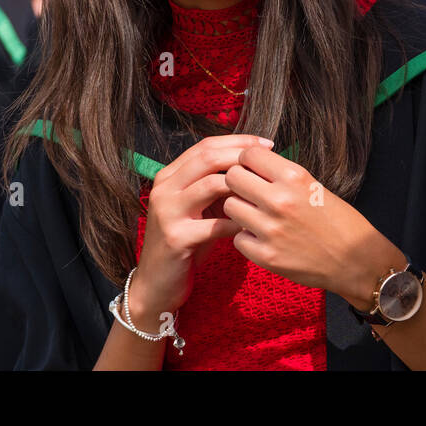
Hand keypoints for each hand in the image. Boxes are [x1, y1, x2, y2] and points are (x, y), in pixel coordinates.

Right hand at [127, 134, 272, 330]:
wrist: (156, 284)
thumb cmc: (185, 242)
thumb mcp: (198, 209)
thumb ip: (216, 187)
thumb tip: (254, 166)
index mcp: (169, 176)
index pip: (205, 146)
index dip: (237, 141)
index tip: (265, 144)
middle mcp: (164, 189)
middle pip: (207, 157)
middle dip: (242, 154)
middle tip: (269, 156)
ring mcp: (167, 212)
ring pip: (209, 184)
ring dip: (241, 185)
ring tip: (264, 188)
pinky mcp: (176, 238)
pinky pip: (214, 224)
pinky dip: (237, 222)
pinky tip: (253, 224)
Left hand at [223, 146, 405, 305]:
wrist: (355, 260)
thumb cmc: (338, 221)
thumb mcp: (314, 185)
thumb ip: (282, 175)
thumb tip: (252, 165)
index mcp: (294, 177)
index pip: (248, 154)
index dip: (248, 161)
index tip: (254, 170)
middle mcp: (280, 200)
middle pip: (232, 177)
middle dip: (238, 183)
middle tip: (249, 192)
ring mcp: (271, 230)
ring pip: (229, 206)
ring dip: (239, 209)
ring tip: (256, 215)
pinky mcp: (266, 256)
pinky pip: (237, 238)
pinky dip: (246, 238)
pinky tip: (262, 238)